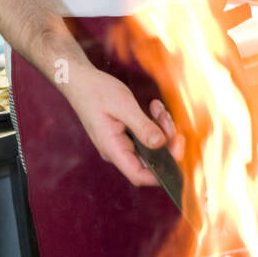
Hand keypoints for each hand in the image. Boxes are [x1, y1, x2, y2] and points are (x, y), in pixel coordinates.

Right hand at [62, 66, 182, 187]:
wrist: (80, 80)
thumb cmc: (96, 91)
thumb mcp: (123, 106)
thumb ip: (142, 126)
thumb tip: (160, 144)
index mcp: (113, 149)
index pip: (139, 176)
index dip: (161, 173)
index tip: (177, 152)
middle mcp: (117, 150)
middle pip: (150, 160)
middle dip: (165, 142)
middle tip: (167, 120)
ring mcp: (121, 142)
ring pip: (151, 146)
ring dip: (161, 128)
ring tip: (158, 109)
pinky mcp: (125, 133)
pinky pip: (146, 135)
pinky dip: (154, 122)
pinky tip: (153, 107)